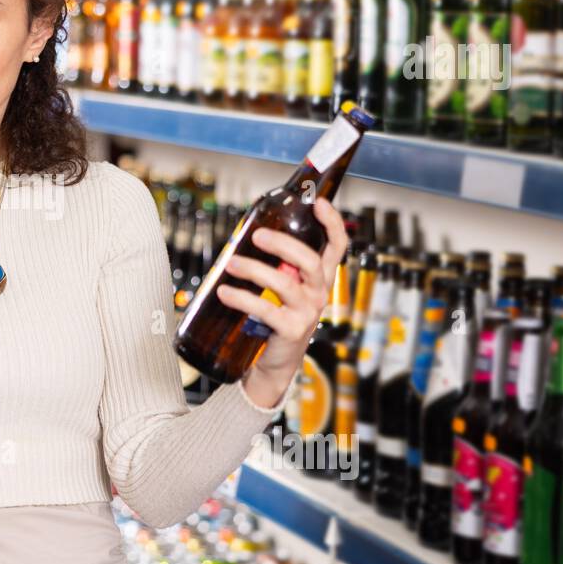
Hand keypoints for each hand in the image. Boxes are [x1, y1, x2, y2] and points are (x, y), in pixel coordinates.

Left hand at [216, 198, 349, 407]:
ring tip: (230, 263)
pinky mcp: (290, 330)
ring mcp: (307, 313)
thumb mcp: (281, 286)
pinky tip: (225, 291)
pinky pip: (266, 310)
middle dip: (283, 244)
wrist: (272, 361)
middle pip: (310, 260)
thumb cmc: (274, 316)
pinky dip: (242, 298)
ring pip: (284, 284)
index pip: (337, 246)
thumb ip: (274, 263)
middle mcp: (319, 293)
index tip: (316, 202)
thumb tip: (242, 233)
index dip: (332, 223)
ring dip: (254, 270)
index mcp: (319, 278)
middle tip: (257, 236)